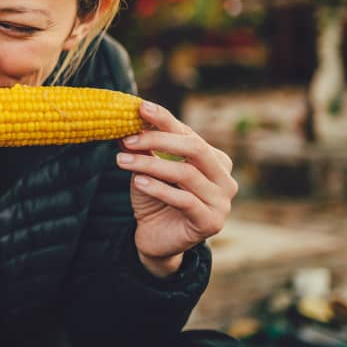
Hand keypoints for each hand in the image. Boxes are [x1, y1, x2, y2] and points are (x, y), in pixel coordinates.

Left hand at [117, 100, 237, 277]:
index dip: (165, 120)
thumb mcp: (147, 169)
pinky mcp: (211, 222)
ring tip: (121, 161)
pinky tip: (138, 182)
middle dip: (158, 140)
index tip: (140, 108)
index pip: (189, 133)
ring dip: (150, 165)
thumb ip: (144, 148)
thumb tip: (126, 120)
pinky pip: (185, 200)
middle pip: (194, 149)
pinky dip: (159, 188)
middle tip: (128, 139)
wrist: (156, 239)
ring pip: (186, 174)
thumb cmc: (155, 199)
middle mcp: (225, 179)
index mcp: (215, 160)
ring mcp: (222, 202)